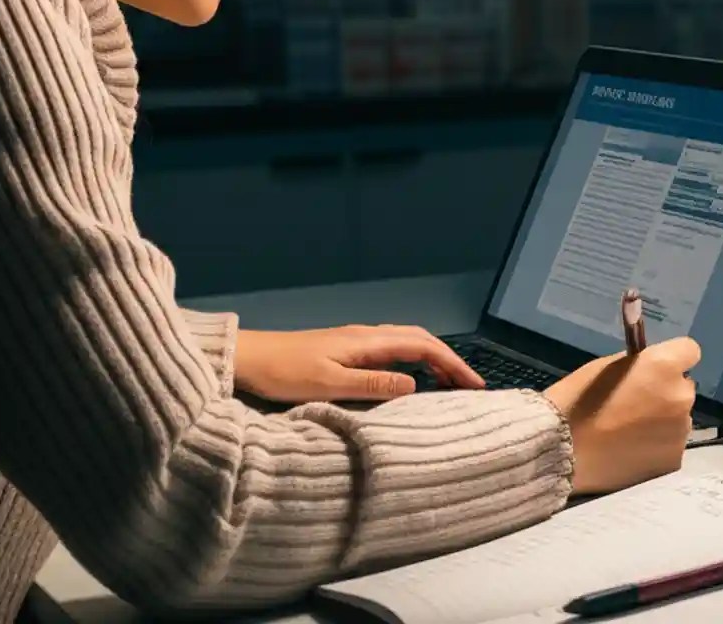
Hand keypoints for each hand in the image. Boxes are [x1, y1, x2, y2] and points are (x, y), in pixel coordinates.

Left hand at [233, 325, 482, 402]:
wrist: (247, 358)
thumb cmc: (284, 373)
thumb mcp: (329, 383)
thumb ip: (372, 384)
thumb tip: (415, 385)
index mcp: (367, 342)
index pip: (423, 347)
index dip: (453, 364)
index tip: (475, 385)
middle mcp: (366, 336)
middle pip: (420, 339)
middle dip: (449, 360)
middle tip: (470, 385)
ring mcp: (355, 341)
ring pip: (406, 342)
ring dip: (433, 358)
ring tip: (449, 382)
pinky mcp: (345, 349)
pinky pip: (392, 349)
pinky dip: (413, 359)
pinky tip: (411, 376)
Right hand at [544, 337, 700, 495]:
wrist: (562, 450)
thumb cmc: (577, 401)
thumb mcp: (605, 367)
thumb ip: (637, 367)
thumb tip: (650, 372)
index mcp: (663, 366)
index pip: (690, 350)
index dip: (673, 359)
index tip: (655, 369)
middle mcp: (681, 396)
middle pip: (683, 388)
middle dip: (666, 393)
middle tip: (636, 406)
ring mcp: (681, 431)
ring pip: (678, 420)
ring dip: (662, 422)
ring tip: (629, 434)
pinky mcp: (674, 460)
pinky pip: (670, 446)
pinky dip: (656, 447)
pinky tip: (630, 452)